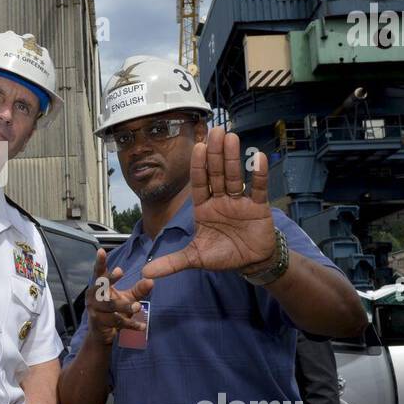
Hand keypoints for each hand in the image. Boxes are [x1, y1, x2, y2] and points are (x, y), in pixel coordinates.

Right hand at [85, 249, 153, 345]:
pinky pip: (116, 322)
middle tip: (120, 271)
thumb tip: (151, 281)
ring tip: (138, 307)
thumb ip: (138, 289)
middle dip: (110, 278)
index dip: (100, 261)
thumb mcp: (127, 298)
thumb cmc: (114, 311)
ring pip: (111, 306)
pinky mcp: (99, 322)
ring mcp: (95, 309)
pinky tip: (142, 326)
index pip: (99, 272)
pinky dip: (130, 324)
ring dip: (125, 307)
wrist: (102, 334)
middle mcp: (93, 296)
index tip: (101, 250)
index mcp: (99, 286)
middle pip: (101, 285)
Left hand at [141, 126, 275, 279]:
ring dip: (233, 158)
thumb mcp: (195, 259)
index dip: (198, 166)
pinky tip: (258, 157)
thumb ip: (172, 262)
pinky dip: (259, 174)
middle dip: (215, 154)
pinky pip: (258, 189)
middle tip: (215, 131)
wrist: (251, 263)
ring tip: (231, 136)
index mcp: (204, 208)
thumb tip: (145, 272)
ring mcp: (240, 202)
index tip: (197, 147)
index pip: (199, 183)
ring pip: (235, 176)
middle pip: (217, 173)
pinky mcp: (258, 207)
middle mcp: (221, 200)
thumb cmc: (223, 255)